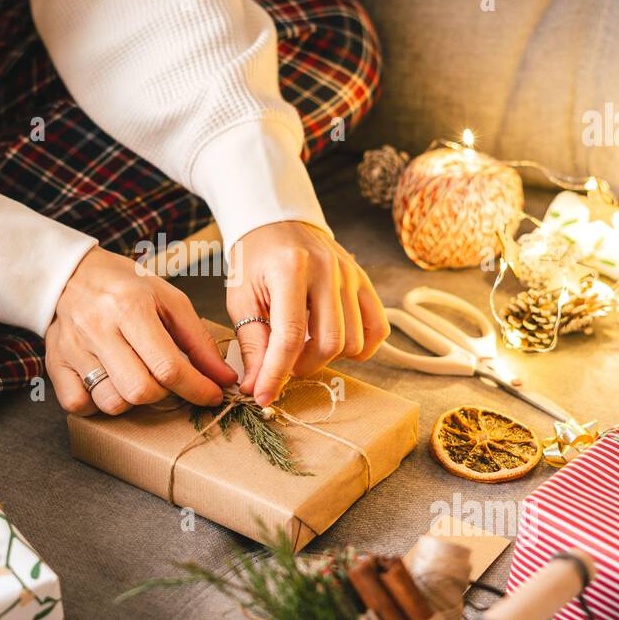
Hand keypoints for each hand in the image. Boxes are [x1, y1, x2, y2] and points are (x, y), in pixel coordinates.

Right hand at [45, 247, 236, 414]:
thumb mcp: (169, 300)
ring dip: (132, 400)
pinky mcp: (54, 362)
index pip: (168, 366)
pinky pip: (78, 405)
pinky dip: (98, 403)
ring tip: (136, 376)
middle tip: (166, 380)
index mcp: (129, 306)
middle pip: (140, 391)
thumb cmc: (125, 286)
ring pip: (111, 402)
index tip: (212, 395)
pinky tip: (109, 383)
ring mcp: (72, 348)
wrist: (71, 273)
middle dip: (164, 395)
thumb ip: (198, 340)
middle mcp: (97, 328)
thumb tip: (223, 379)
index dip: (197, 388)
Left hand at [227, 222, 388, 405]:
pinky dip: (360, 347)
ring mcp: (351, 275)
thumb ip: (252, 343)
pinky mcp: (364, 281)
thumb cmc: (255, 261)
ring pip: (354, 341)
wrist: (276, 223)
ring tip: (304, 349)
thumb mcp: (241, 298)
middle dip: (303, 367)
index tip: (262, 396)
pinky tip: (335, 343)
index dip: (276, 374)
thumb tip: (256, 387)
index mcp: (291, 270)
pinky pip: (377, 328)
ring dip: (328, 358)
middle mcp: (328, 270)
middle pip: (329, 342)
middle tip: (284, 366)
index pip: (289, 336)